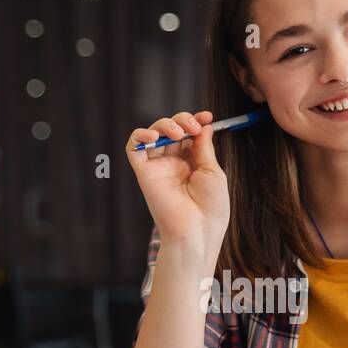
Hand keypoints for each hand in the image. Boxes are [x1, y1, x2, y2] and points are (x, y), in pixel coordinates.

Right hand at [125, 110, 228, 253]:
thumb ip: (204, 147)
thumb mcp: (213, 172)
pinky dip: (140, 136)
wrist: (197, 230)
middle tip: (193, 126)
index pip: (188, 134)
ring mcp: (158, 167)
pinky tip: (155, 136)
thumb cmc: (210, 207)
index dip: (196, 121)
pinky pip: (134, 148)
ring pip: (154, 133)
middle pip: (171, 130)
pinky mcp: (144, 173)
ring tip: (179, 132)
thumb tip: (204, 126)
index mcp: (192, 164)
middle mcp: (173, 164)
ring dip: (165, 124)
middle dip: (182, 120)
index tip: (207, 116)